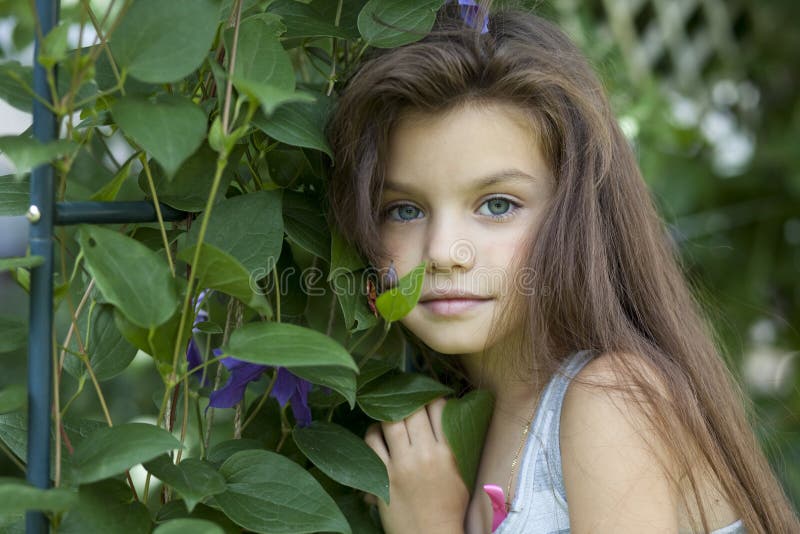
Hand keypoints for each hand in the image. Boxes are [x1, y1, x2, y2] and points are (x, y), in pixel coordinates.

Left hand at [363, 397, 468, 533]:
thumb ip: (454, 446)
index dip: (432, 397)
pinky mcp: (383, 476)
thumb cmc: (449, 508)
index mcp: (447, 452)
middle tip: (405, 400)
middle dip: (409, 402)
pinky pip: (371, 442)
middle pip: (413, 410)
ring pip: (390, 422)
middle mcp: (424, 454)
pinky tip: (376, 433)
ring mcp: (401, 464)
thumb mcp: (461, 474)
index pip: (439, 409)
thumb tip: (447, 419)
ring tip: (389, 415)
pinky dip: (373, 432)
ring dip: (389, 414)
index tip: (428, 397)